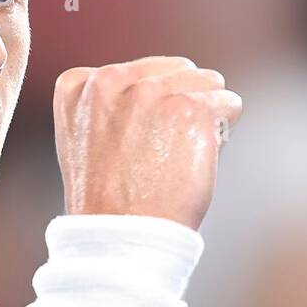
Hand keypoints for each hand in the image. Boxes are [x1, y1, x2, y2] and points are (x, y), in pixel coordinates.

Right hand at [52, 56, 241, 229]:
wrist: (122, 236)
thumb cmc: (109, 198)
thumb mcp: (88, 137)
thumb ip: (111, 102)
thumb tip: (165, 77)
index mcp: (77, 84)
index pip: (139, 71)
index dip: (147, 107)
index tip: (133, 143)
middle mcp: (109, 80)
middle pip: (176, 70)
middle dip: (179, 104)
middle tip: (159, 152)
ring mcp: (149, 93)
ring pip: (207, 82)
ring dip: (204, 115)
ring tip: (177, 154)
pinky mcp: (188, 109)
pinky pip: (228, 105)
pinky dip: (222, 133)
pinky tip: (196, 158)